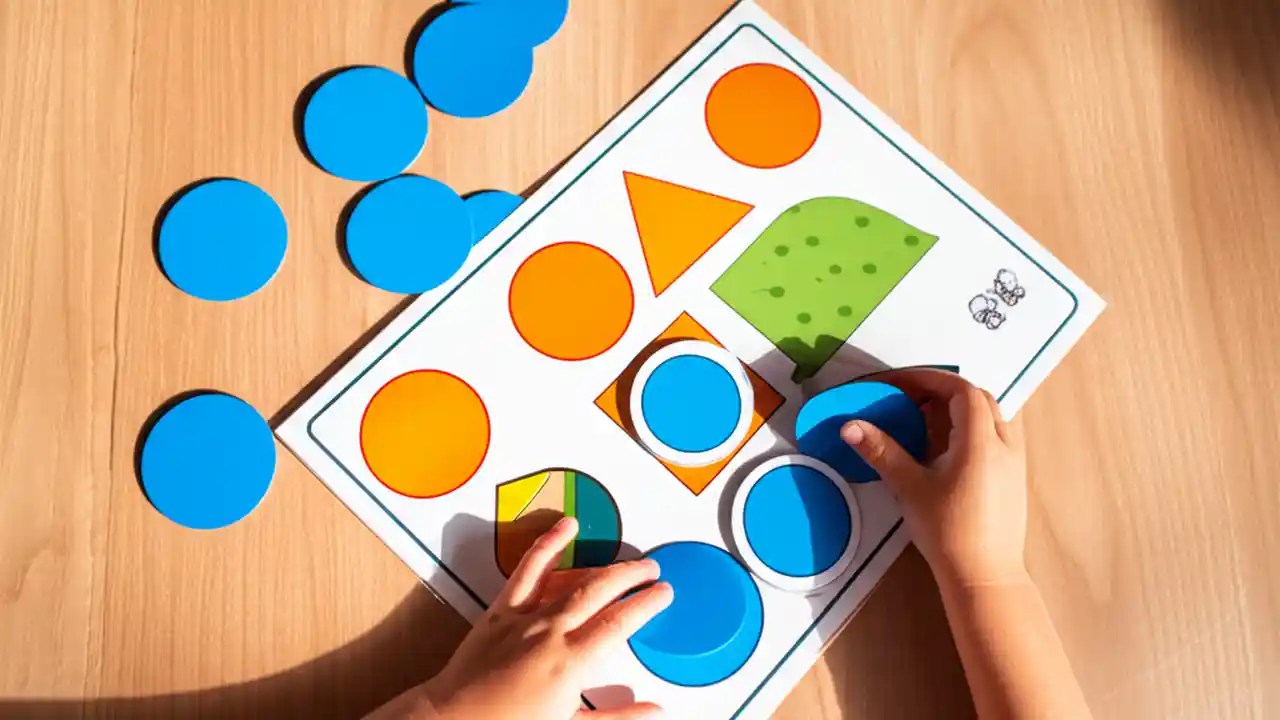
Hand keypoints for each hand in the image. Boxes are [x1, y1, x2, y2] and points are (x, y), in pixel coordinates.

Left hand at [423, 517, 671, 719]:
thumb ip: (617, 717)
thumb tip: (655, 709)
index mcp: (572, 662)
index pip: (620, 623)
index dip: (646, 604)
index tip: (664, 593)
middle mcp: (551, 631)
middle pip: (601, 591)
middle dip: (631, 577)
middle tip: (653, 570)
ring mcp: (525, 616)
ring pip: (572, 578)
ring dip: (603, 566)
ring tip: (626, 561)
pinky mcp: (502, 608)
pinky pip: (528, 570)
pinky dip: (548, 545)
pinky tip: (566, 528)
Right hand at [840, 369, 1027, 587]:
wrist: (984, 575)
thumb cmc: (947, 530)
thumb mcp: (910, 488)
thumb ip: (882, 451)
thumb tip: (849, 426)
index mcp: (980, 441)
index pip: (960, 390)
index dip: (930, 380)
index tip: (900, 385)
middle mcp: (1005, 443)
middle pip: (978, 399)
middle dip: (943, 392)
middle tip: (911, 402)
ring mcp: (1015, 461)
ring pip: (992, 416)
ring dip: (960, 410)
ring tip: (928, 424)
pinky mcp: (1015, 477)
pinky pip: (998, 436)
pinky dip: (973, 429)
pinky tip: (949, 450)